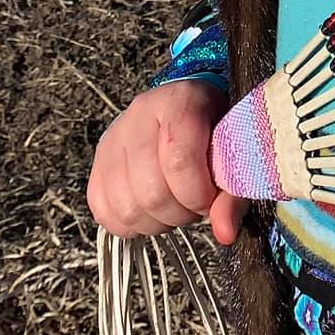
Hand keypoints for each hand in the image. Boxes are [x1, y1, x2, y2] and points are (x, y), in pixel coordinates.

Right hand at [88, 80, 247, 245]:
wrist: (189, 108)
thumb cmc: (215, 128)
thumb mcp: (236, 151)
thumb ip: (234, 192)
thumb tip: (225, 232)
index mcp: (179, 101)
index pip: (179, 160)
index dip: (198, 193)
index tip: (210, 198)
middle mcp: (139, 115)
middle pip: (151, 191)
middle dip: (180, 211)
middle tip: (195, 202)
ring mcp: (113, 138)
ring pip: (126, 207)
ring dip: (157, 220)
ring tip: (175, 203)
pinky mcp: (97, 162)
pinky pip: (104, 211)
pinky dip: (131, 223)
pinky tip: (152, 208)